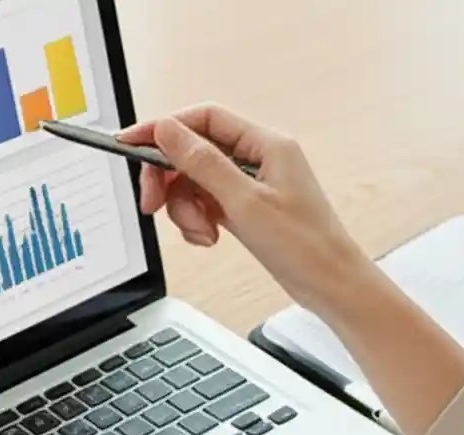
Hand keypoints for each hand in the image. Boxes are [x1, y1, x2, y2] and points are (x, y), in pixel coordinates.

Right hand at [119, 104, 372, 316]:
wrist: (332, 286)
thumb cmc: (305, 247)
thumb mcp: (244, 203)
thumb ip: (203, 163)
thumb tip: (168, 130)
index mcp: (267, 144)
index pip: (203, 119)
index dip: (164, 129)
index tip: (131, 144)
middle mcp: (259, 157)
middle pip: (194, 151)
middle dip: (169, 179)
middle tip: (152, 204)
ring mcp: (253, 183)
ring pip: (197, 181)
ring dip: (186, 208)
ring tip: (201, 234)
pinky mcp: (248, 207)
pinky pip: (208, 203)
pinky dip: (199, 220)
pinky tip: (209, 238)